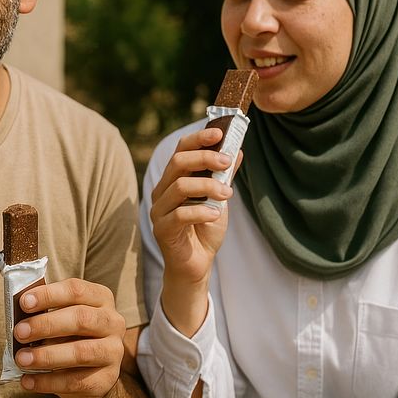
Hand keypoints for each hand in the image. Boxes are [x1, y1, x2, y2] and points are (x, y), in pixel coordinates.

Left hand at [13, 279, 125, 397]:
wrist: (89, 373)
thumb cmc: (67, 335)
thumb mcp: (59, 317)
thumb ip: (43, 312)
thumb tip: (18, 314)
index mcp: (100, 298)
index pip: (76, 290)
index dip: (49, 295)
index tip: (24, 303)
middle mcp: (112, 322)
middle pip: (81, 319)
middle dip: (46, 325)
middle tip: (19, 332)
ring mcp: (114, 351)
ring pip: (81, 352)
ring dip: (46, 356)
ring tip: (21, 359)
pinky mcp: (108, 379)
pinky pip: (77, 381)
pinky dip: (48, 382)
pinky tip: (28, 381)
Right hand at [149, 126, 239, 334]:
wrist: (196, 265)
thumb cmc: (205, 230)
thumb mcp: (219, 199)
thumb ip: (224, 176)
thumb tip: (238, 151)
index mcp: (174, 179)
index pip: (181, 149)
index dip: (198, 138)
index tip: (220, 132)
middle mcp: (162, 191)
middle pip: (178, 162)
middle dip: (205, 158)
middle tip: (227, 163)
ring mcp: (159, 210)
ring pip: (180, 186)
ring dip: (208, 187)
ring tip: (227, 195)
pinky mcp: (162, 229)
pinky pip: (180, 214)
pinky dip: (201, 212)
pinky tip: (215, 215)